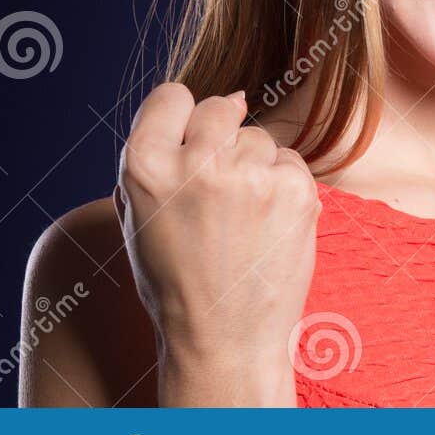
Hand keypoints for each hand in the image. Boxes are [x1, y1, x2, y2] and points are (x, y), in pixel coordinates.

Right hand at [115, 82, 319, 404]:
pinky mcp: (295, 188)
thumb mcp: (139, 217)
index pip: (170, 97)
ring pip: (259, 137)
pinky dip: (283, 184)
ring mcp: (250, 175)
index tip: (188, 139)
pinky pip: (290, 161)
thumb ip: (155, 158)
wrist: (225, 337)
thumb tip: (191, 104)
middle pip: (221, 107)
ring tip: (241, 217)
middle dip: (222, 134)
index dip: (181, 116)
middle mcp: (197, 164)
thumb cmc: (176, 279)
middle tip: (220, 183)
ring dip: (254, 165)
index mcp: (145, 167)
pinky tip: (267, 224)